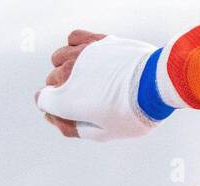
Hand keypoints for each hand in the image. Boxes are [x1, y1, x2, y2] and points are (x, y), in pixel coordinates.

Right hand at [35, 31, 161, 140]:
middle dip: (65, 92)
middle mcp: (66, 74)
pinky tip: (88, 57)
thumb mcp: (106, 133)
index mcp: (66, 99)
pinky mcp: (96, 41)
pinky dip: (75, 47)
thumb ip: (77, 128)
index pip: (43, 101)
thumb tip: (58, 120)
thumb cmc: (133, 113)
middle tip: (90, 102)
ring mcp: (80, 54)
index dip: (56, 111)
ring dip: (67, 69)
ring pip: (59, 59)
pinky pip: (73, 39)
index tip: (72, 116)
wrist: (156, 84)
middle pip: (52, 81)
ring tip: (89, 79)